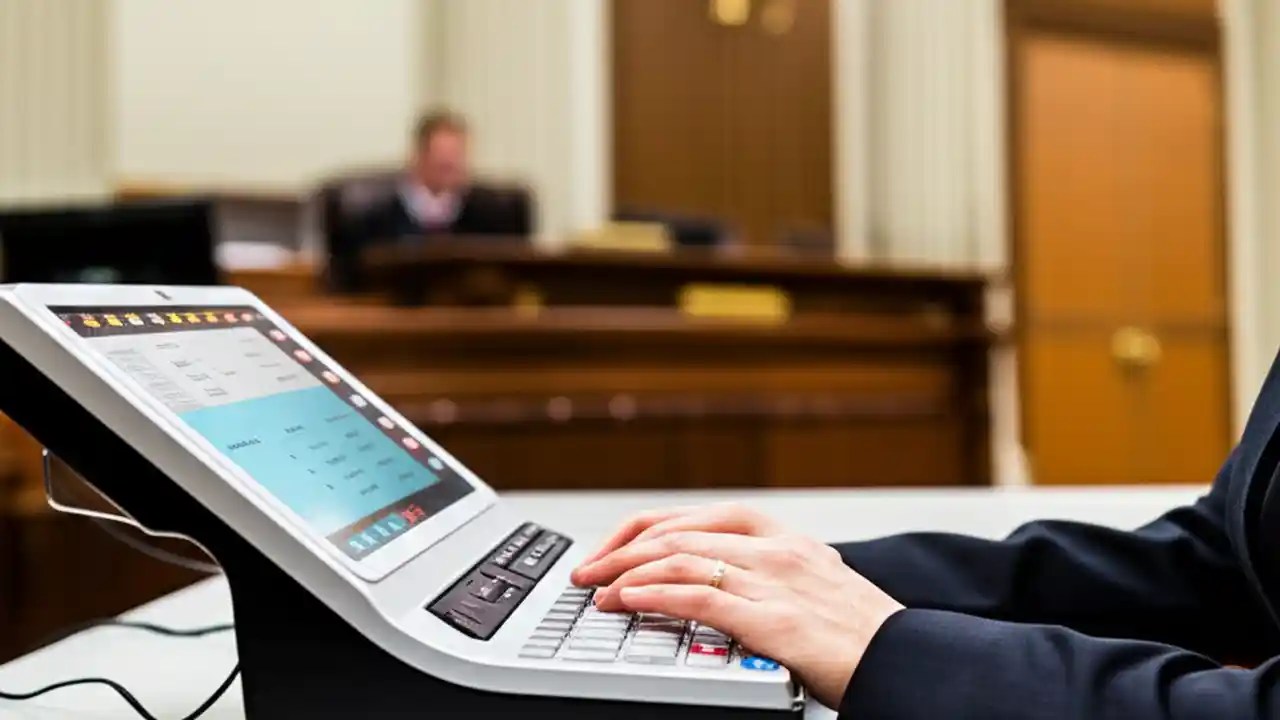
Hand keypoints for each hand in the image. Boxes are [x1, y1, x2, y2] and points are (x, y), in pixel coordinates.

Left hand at [571, 503, 903, 707]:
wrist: (908, 663)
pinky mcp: (775, 620)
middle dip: (622, 551)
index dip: (645, 530)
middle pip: (679, 534)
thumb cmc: (861, 635)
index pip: (697, 517)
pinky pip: (701, 599)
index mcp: (783, 538)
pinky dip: (655, 596)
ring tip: (597, 590)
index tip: (613, 549)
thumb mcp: (811, 587)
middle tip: (588, 571)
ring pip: (682, 559)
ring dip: (627, 573)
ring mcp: (776, 581)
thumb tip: (706, 584)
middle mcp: (777, 550)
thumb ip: (763, 578)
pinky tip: (628, 601)